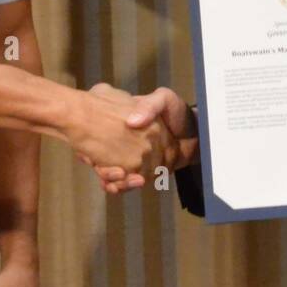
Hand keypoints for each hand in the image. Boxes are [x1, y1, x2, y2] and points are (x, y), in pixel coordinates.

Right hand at [85, 84, 199, 194]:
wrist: (197, 133)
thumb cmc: (178, 113)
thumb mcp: (164, 99)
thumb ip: (149, 106)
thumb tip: (132, 122)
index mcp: (124, 125)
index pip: (100, 135)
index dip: (91, 144)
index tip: (89, 150)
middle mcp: (124, 144)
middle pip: (102, 158)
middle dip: (99, 165)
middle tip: (100, 167)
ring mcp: (131, 160)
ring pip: (111, 174)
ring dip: (111, 179)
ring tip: (119, 177)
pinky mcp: (140, 173)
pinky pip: (125, 184)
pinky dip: (123, 187)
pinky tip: (132, 182)